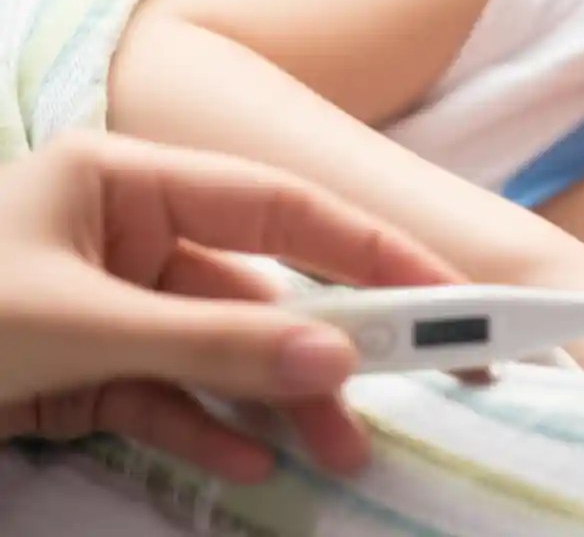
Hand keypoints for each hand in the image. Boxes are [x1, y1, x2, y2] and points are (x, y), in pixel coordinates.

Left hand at [0, 134, 461, 481]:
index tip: (443, 295)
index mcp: (130, 182)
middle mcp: (130, 234)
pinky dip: (203, 429)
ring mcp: (110, 304)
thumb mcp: (75, 328)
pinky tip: (243, 465)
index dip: (370, 248)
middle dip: (324, 349)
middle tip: (396, 398)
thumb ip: (209, 345)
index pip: (280, 209)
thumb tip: (335, 363)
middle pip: (260, 290)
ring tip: (331, 454)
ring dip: (271, 402)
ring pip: (220, 352)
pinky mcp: (85, 369)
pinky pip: (166, 396)